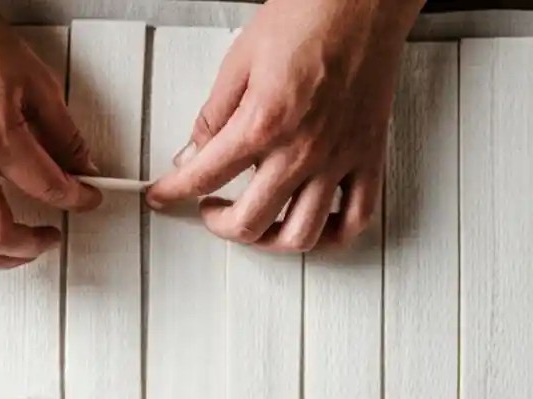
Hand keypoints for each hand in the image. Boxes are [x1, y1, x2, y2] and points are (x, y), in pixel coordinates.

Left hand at [146, 0, 421, 252]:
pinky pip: (355, 219)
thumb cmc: (308, 16)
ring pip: (301, 236)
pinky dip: (332, 235)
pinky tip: (313, 227)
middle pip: (249, 222)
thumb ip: (213, 115)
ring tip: (257, 224)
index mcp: (262, 124)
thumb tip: (194, 152)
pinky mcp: (368, 157)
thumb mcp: (239, 61)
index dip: (172, 193)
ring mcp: (338, 160)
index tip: (163, 196)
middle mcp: (301, 151)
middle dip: (219, 224)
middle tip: (210, 212)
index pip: (202, 178)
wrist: (361, 1)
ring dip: (269, 240)